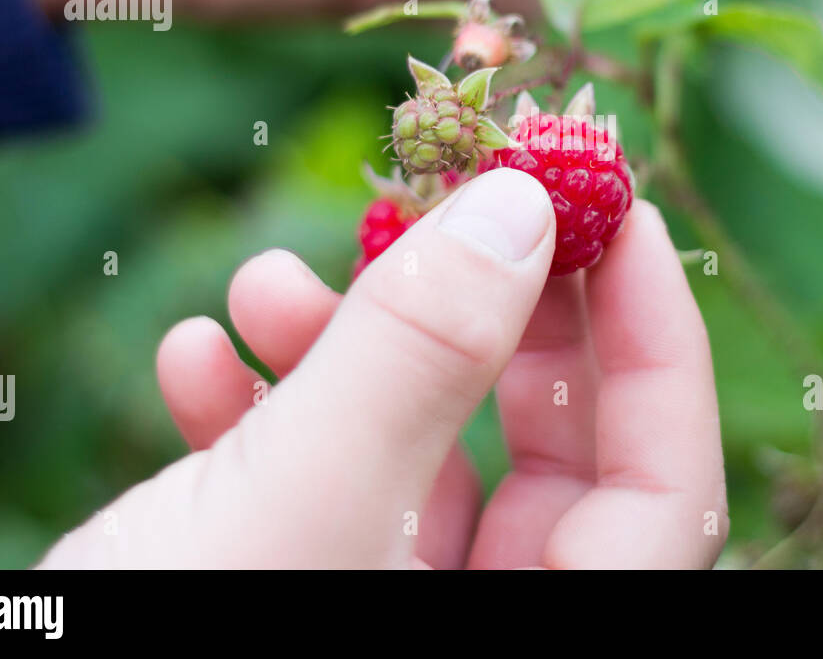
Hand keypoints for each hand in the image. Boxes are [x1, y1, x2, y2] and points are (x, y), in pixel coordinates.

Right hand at [37, 169, 726, 567]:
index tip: (617, 207)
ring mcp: (387, 604)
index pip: (664, 484)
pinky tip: (196, 364)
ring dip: (348, 349)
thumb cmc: (158, 648)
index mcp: (533, 630)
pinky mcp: (303, 588)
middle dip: (491, 313)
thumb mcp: (297, 500)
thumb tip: (523, 209)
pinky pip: (324, 487)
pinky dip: (269, 412)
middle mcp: (477, 622)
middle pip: (545, 451)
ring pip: (420, 453)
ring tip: (265, 286)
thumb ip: (417, 358)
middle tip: (459, 207)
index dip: (658, 336)